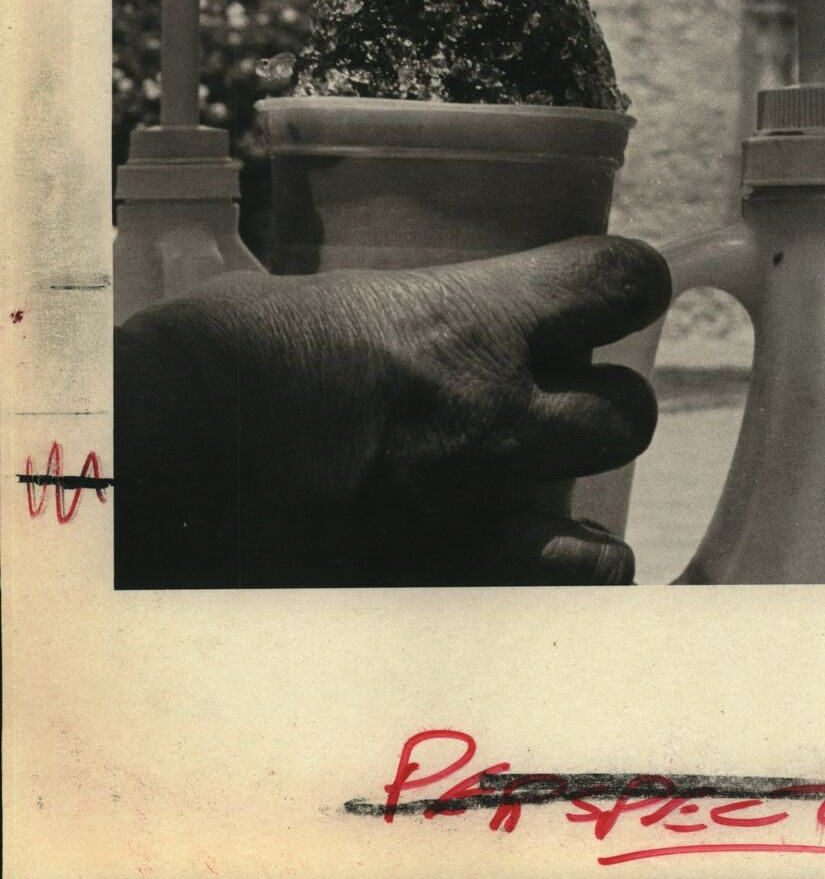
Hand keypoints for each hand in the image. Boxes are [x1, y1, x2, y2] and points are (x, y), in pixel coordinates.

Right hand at [114, 236, 670, 587]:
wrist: (142, 465)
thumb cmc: (215, 364)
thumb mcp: (333, 306)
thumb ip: (420, 316)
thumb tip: (452, 316)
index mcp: (470, 321)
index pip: (624, 283)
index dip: (627, 288)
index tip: (603, 298)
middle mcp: (496, 415)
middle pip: (629, 411)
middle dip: (598, 406)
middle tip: (545, 405)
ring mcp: (476, 511)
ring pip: (607, 515)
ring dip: (575, 501)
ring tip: (529, 490)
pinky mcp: (444, 589)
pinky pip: (563, 594)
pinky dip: (560, 581)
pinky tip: (525, 563)